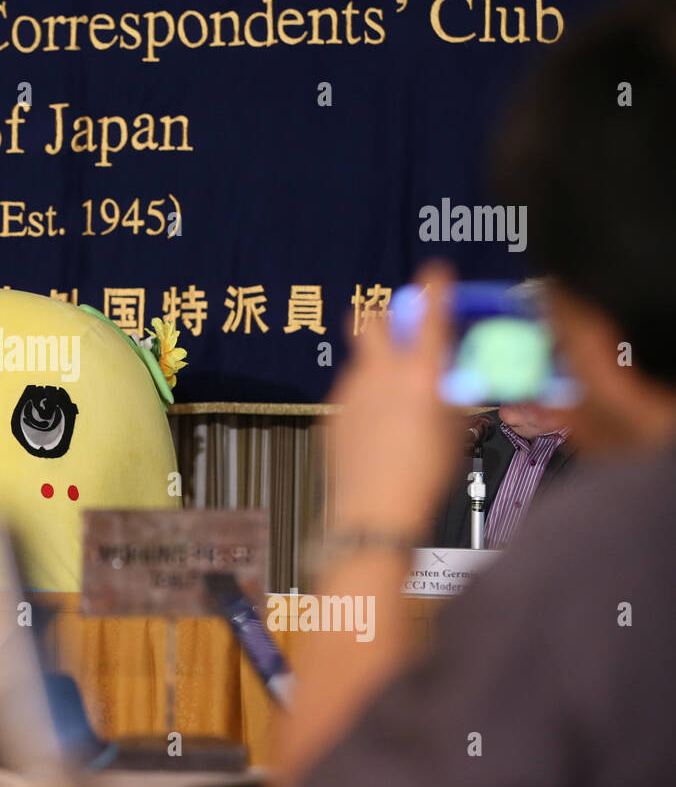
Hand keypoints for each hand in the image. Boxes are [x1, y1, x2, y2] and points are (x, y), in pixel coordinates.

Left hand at [328, 262, 461, 540]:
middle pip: (372, 320)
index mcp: (421, 374)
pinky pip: (350, 393)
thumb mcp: (456, 429)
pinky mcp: (331, 413)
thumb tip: (450, 373)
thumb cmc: (425, 478)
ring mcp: (350, 392)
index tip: (436, 272)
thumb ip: (451, 392)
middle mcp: (380, 374)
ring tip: (397, 404)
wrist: (374, 514)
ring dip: (378, 367)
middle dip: (387, 320)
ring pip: (361, 360)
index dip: (435, 285)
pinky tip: (378, 429)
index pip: (431, 312)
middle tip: (403, 336)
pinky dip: (364, 399)